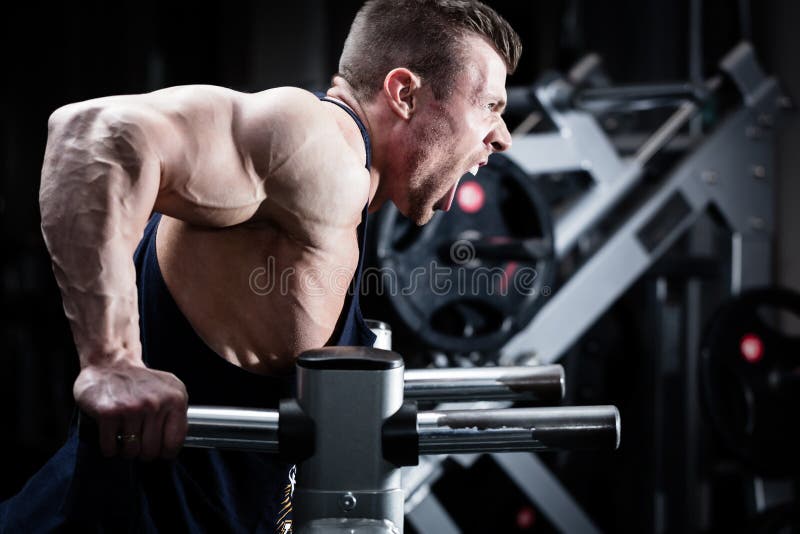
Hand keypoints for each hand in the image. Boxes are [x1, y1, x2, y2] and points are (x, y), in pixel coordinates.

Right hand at [73, 361, 188, 459]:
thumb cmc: (140, 382)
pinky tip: (111, 436)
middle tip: (138, 444)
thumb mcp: (170, 391)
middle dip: (143, 453)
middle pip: (151, 450)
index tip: (158, 451)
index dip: (164, 452)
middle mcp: (156, 402)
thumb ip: (177, 415)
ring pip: (131, 451)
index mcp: (175, 398)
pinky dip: (109, 448)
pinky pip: (110, 447)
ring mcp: (132, 408)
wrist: (110, 364)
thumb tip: (175, 446)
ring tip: (125, 438)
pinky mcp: (109, 413)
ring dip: (126, 450)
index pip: (174, 442)